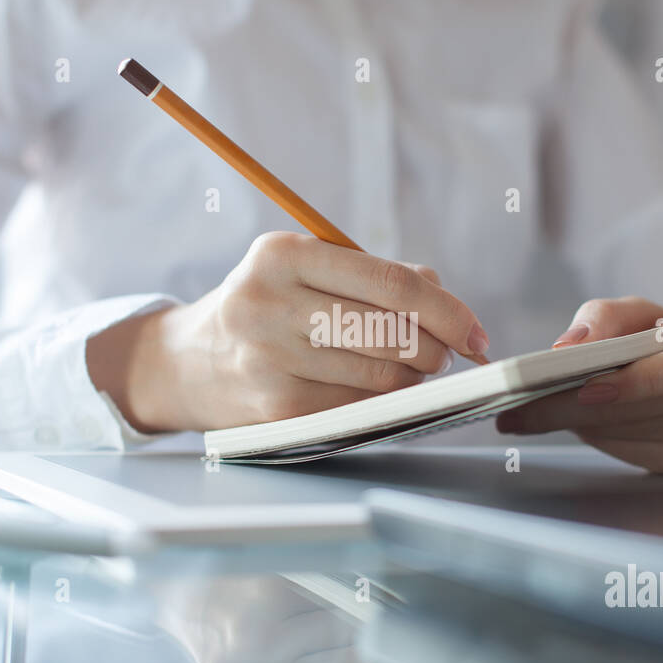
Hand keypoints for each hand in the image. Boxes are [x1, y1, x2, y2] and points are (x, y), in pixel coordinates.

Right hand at [87, 232, 488, 430]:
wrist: (188, 362)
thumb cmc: (267, 308)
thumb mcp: (306, 271)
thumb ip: (375, 274)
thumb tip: (444, 294)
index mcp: (283, 254)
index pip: (390, 283)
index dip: (447, 311)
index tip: (474, 332)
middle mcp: (269, 302)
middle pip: (390, 332)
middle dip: (435, 349)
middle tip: (444, 355)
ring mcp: (269, 358)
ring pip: (379, 376)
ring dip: (412, 378)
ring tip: (411, 370)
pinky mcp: (274, 407)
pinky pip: (356, 408)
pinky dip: (381, 404)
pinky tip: (377, 392)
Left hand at [496, 297, 662, 473]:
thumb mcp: (640, 310)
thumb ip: (603, 318)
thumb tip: (564, 348)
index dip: (641, 383)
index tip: (586, 389)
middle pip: (640, 411)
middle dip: (571, 409)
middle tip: (515, 411)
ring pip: (623, 435)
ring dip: (572, 421)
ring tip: (527, 411)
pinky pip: (622, 450)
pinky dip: (591, 433)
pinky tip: (572, 418)